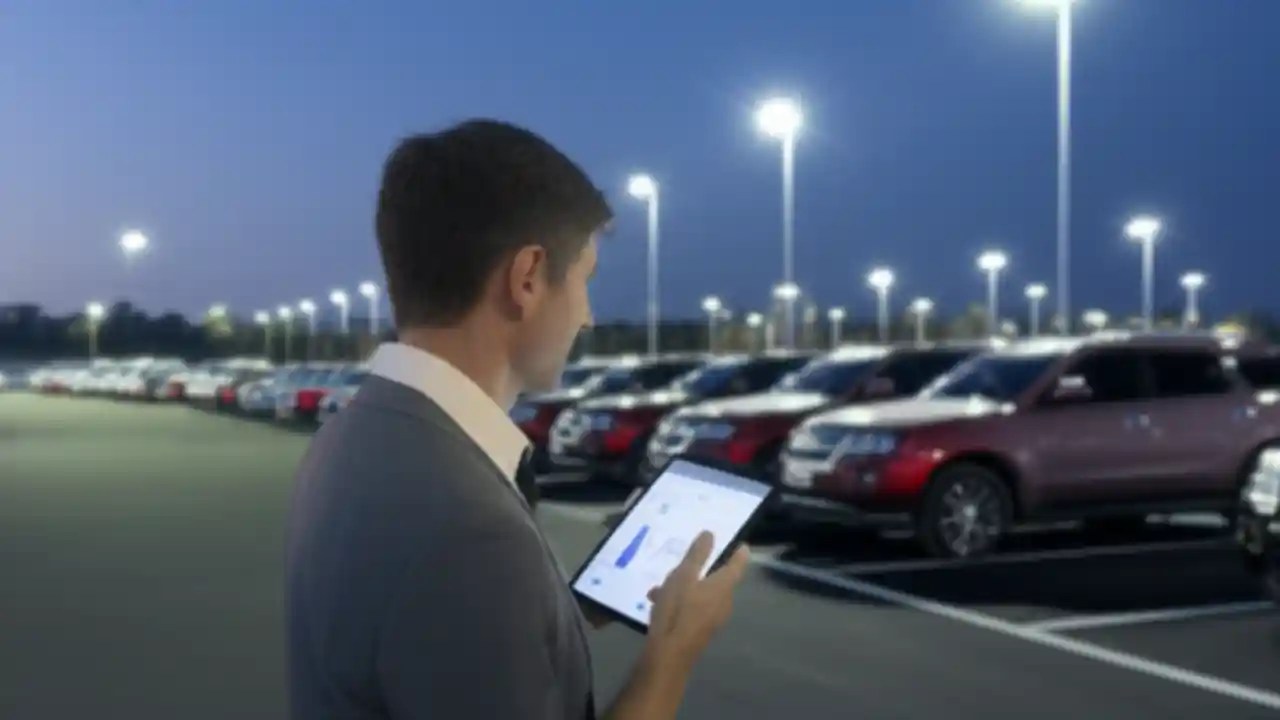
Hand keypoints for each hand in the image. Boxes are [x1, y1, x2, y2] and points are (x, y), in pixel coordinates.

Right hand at [641, 531, 749, 673]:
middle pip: (718, 580)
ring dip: (684, 587)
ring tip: (658, 587)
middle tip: (683, 561)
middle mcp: (724, 602)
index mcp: (724, 586)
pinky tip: (657, 603)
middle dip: (700, 570)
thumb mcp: (683, 576)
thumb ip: (697, 554)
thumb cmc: (677, 610)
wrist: (668, 655)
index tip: (741, 544)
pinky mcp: (701, 631)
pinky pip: (694, 608)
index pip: (738, 565)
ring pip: (701, 594)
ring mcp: (713, 619)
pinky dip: (680, 601)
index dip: (739, 553)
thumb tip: (711, 534)